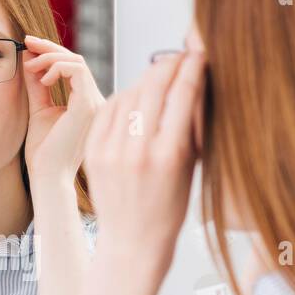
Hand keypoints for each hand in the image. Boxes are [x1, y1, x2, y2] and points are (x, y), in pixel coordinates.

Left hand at [21, 35, 103, 187]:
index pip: (74, 68)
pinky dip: (57, 68)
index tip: (28, 46)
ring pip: (77, 62)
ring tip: (30, 66)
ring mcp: (95, 104)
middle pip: (77, 60)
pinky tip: (42, 79)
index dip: (52, 53)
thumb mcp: (39, 109)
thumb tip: (29, 57)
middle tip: (26, 42)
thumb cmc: (43, 151)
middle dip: (49, 48)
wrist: (47, 175)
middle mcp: (96, 102)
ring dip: (50, 57)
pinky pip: (77, 71)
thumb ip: (37, 85)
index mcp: (87, 103)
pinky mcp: (88, 105)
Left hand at [82, 48, 205, 263]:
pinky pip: (110, 109)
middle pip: (154, 86)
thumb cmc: (170, 206)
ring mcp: (112, 151)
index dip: (192, 67)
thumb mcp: (189, 167)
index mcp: (170, 155)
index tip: (200, 53)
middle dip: (169, 64)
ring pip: (130, 93)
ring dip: (147, 77)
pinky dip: (126, 96)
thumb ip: (190, 125)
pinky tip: (136, 93)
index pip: (183, 94)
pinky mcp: (94, 152)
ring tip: (160, 72)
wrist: (132, 241)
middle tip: (180, 55)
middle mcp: (139, 151)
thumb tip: (195, 81)